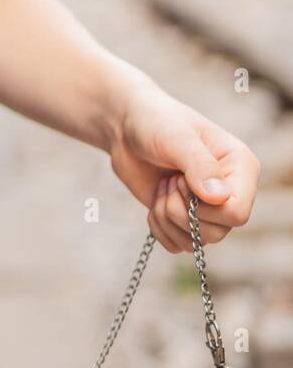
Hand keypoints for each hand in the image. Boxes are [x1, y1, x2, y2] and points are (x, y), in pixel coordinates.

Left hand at [110, 87, 259, 252]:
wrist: (127, 127)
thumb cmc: (156, 123)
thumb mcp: (177, 138)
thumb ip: (199, 166)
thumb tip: (219, 199)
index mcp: (241, 168)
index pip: (237, 213)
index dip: (204, 208)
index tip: (182, 180)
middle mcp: (230, 192)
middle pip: (216, 232)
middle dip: (180, 212)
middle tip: (169, 181)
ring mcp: (207, 208)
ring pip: (195, 241)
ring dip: (167, 218)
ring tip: (162, 188)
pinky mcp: (184, 218)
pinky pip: (177, 245)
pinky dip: (159, 229)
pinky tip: (154, 203)